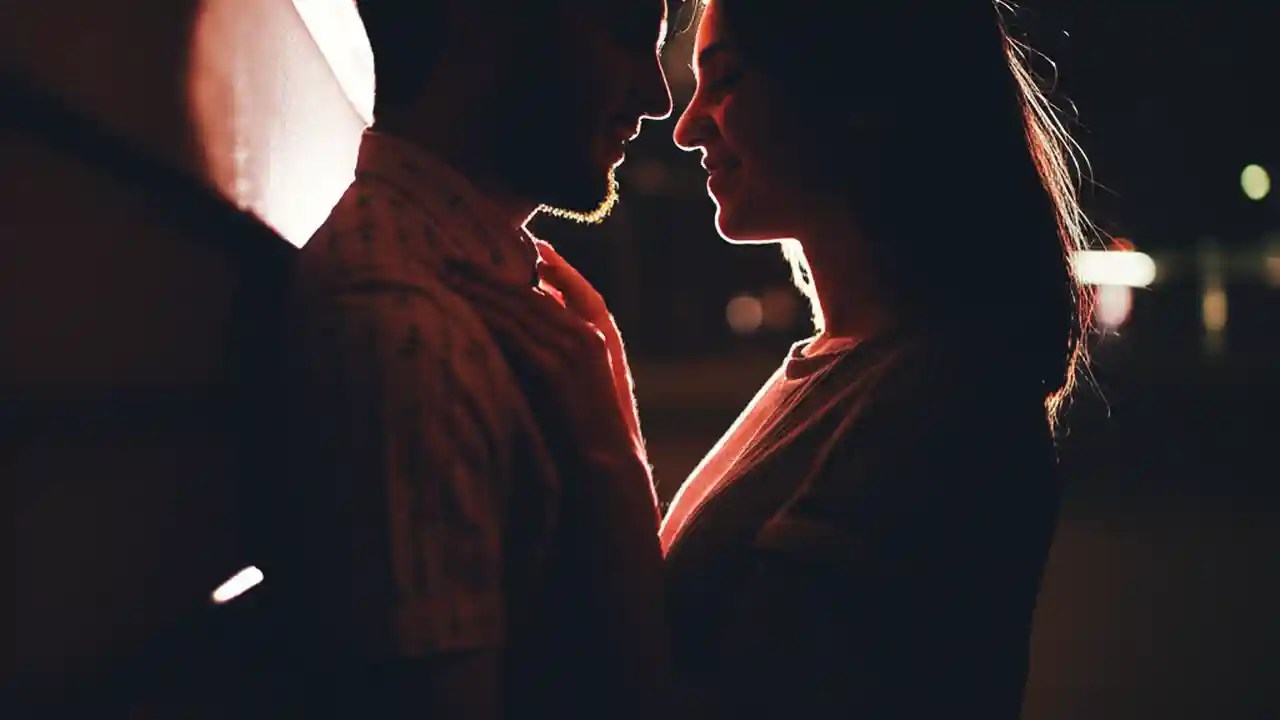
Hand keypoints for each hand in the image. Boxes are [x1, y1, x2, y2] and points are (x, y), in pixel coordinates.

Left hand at [443, 262, 656, 516]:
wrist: (607, 467)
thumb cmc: (589, 432)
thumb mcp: (585, 384)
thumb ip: (566, 353)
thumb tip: (532, 332)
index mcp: (600, 334)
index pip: (571, 286)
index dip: (547, 264)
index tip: (522, 246)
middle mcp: (587, 334)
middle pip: (533, 291)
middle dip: (492, 273)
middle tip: (455, 255)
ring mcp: (572, 350)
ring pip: (519, 306)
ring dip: (480, 288)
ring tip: (447, 273)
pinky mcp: (554, 369)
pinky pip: (512, 332)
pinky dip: (486, 315)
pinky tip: (460, 305)